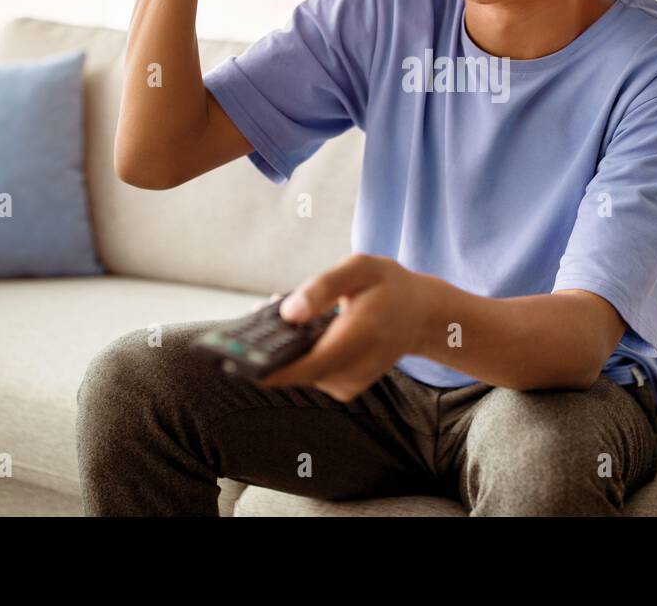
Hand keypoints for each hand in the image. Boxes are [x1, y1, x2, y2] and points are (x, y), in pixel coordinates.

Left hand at [257, 254, 436, 401]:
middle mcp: (354, 368)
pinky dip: (301, 354)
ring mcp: (349, 382)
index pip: (307, 365)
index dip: (269, 368)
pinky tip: (305, 331)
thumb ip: (323, 286)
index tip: (235, 361)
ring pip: (300, 373)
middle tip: (255, 319)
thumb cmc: (389, 286)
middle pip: (296, 371)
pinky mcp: (344, 387)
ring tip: (289, 317)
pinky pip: (310, 374)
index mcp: (359, 336)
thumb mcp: (361, 268)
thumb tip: (287, 313)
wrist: (421, 316)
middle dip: (270, 348)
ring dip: (286, 349)